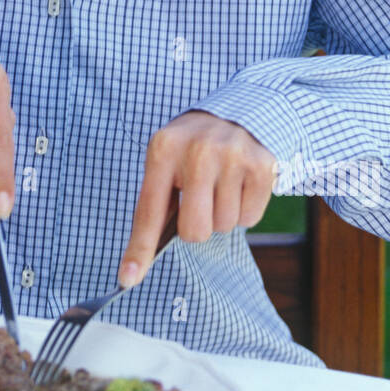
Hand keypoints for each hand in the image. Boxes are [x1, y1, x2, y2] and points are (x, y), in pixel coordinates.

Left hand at [117, 110, 276, 285]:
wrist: (241, 111)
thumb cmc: (194, 149)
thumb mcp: (168, 161)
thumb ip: (156, 205)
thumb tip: (136, 267)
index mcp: (164, 150)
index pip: (149, 211)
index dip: (139, 249)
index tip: (127, 279)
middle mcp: (197, 151)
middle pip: (194, 231)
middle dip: (198, 227)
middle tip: (201, 199)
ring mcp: (232, 156)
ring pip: (224, 226)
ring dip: (223, 213)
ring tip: (222, 183)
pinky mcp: (262, 166)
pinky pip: (250, 219)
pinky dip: (246, 208)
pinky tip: (241, 182)